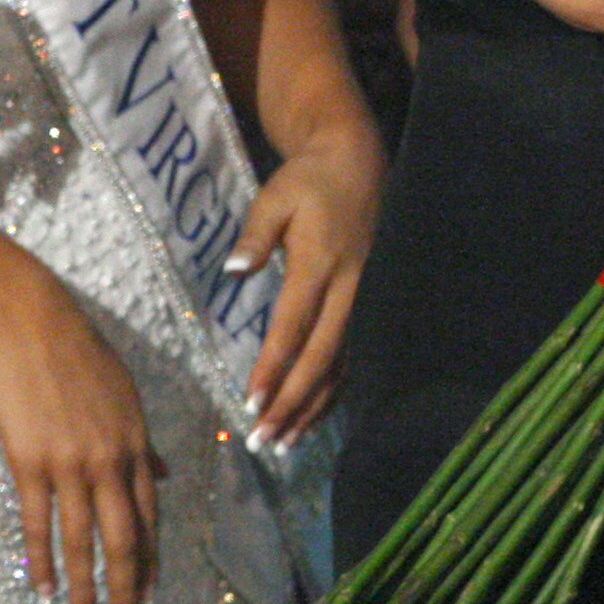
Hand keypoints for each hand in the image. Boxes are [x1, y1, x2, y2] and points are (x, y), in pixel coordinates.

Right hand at [0, 253, 163, 603]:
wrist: (27, 321)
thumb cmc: (76, 350)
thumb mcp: (124, 392)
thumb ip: (143, 439)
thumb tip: (164, 473)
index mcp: (136, 442)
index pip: (149, 516)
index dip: (149, 559)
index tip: (149, 592)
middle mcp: (111, 459)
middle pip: (124, 538)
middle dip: (126, 588)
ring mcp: (70, 464)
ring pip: (83, 540)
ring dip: (85, 587)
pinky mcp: (29, 462)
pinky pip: (38, 524)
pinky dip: (42, 561)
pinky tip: (43, 588)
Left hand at [234, 124, 377, 446]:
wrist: (358, 161)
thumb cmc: (309, 180)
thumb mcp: (275, 196)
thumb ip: (256, 236)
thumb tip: (234, 271)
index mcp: (320, 263)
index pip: (293, 327)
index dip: (273, 368)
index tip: (251, 403)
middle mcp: (348, 288)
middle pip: (320, 358)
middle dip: (291, 403)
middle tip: (263, 439)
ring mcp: (364, 299)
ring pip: (341, 365)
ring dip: (312, 407)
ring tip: (284, 442)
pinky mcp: (369, 304)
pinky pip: (353, 356)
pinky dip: (332, 391)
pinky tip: (313, 415)